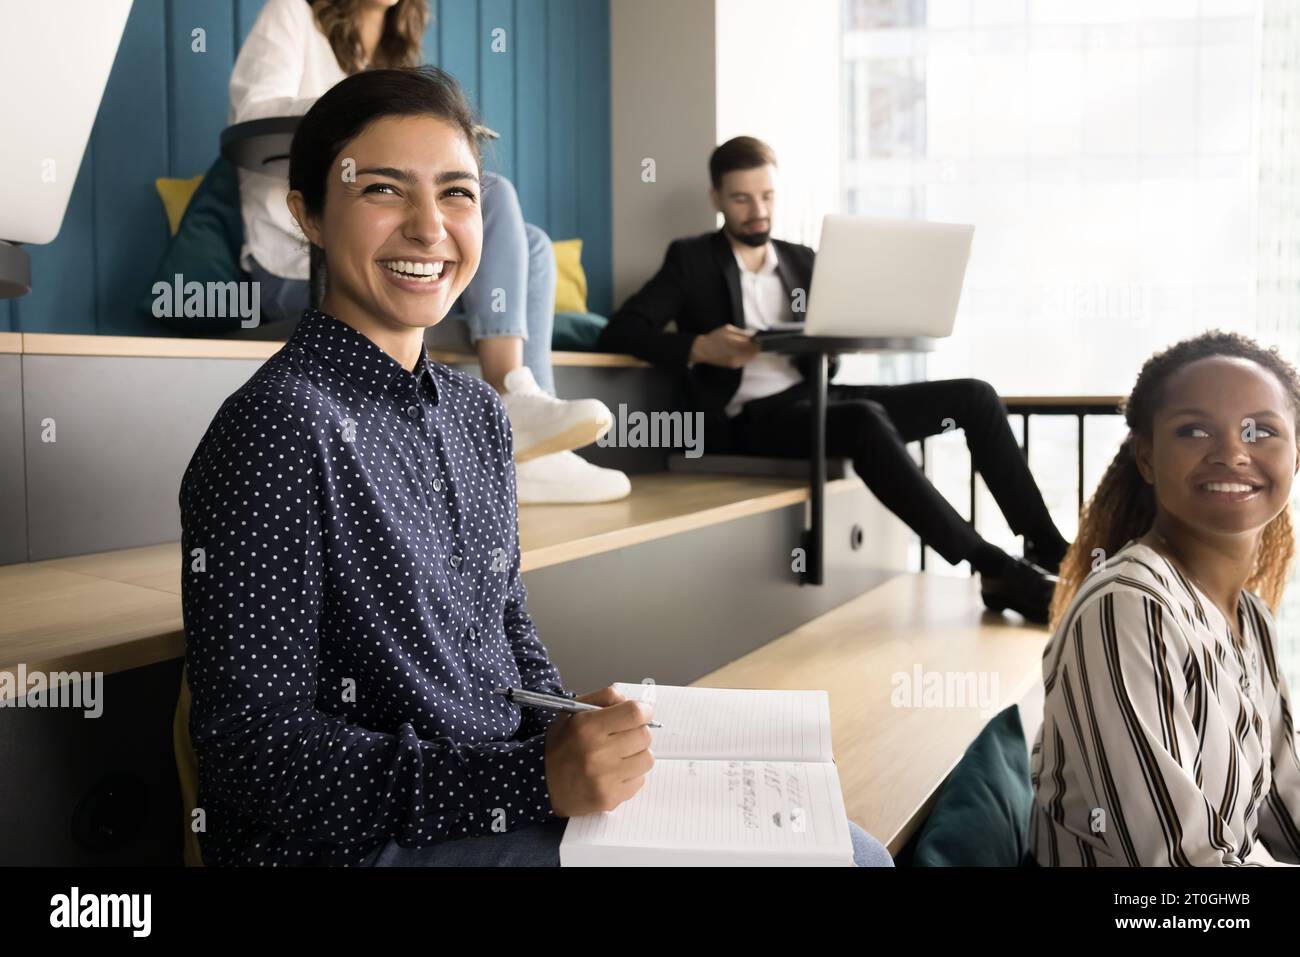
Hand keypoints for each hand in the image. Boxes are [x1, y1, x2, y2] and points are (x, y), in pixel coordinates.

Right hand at [544, 685, 654, 817]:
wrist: (539, 784)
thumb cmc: (560, 745)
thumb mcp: (572, 712)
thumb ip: (604, 698)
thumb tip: (635, 702)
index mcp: (587, 727)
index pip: (634, 713)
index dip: (644, 710)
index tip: (641, 713)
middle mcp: (597, 753)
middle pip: (644, 736)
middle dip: (638, 732)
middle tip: (625, 735)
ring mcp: (605, 779)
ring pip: (647, 759)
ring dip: (637, 754)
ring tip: (620, 755)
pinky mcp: (610, 799)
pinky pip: (640, 780)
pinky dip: (631, 774)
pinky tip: (614, 773)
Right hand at [688, 325, 760, 368]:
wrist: (704, 350)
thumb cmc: (715, 338)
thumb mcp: (727, 329)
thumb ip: (741, 332)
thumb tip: (753, 334)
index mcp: (733, 342)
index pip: (752, 343)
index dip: (758, 340)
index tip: (759, 337)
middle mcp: (735, 353)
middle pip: (753, 351)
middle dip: (756, 346)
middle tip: (757, 341)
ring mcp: (735, 361)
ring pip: (751, 356)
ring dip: (753, 351)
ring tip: (751, 346)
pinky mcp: (734, 365)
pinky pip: (746, 361)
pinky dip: (748, 356)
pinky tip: (745, 351)